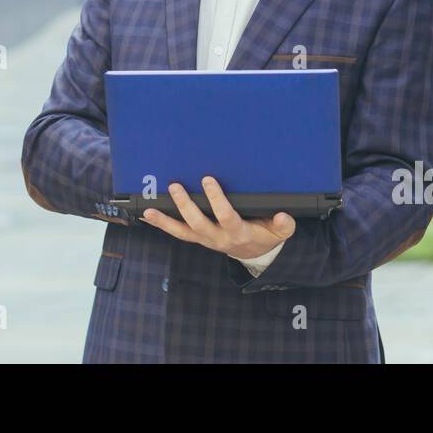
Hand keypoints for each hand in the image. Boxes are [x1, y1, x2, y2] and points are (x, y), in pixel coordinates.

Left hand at [139, 176, 295, 259]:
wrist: (254, 253)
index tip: (208, 179)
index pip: (226, 216)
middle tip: (176, 186)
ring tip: (149, 210)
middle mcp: (218, 237)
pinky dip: (162, 225)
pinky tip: (148, 215)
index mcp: (238, 233)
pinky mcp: (197, 237)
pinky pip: (177, 232)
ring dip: (165, 221)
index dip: (216, 200)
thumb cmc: (265, 235)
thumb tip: (283, 215)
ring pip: (182, 232)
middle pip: (198, 224)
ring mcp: (205, 239)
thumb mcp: (279, 232)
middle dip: (186, 206)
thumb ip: (283, 225)